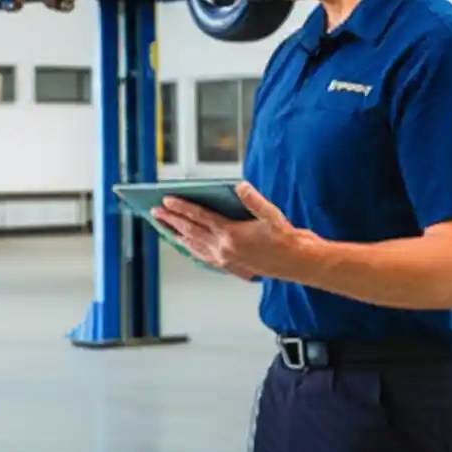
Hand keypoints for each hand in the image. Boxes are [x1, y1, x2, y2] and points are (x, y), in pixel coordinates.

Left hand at [151, 181, 314, 281]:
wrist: (296, 262)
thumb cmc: (286, 239)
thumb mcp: (271, 214)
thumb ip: (253, 200)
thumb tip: (239, 186)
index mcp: (231, 235)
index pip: (199, 218)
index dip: (181, 208)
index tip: (166, 200)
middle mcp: (224, 249)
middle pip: (190, 232)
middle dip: (171, 220)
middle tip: (155, 212)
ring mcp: (225, 259)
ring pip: (193, 246)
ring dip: (176, 235)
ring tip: (162, 226)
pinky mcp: (229, 265)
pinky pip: (203, 256)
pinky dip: (190, 248)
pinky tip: (184, 244)